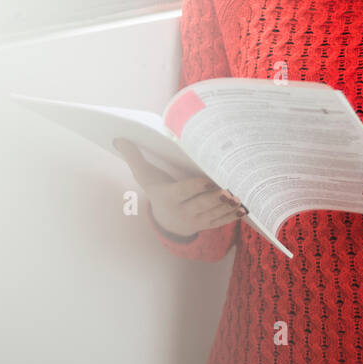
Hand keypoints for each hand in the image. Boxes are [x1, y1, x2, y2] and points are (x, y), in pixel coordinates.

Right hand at [112, 138, 245, 237]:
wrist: (164, 220)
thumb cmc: (156, 190)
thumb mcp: (145, 176)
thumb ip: (134, 157)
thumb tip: (119, 138)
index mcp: (168, 197)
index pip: (184, 191)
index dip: (197, 186)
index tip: (210, 180)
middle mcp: (182, 211)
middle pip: (202, 203)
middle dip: (217, 198)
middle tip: (231, 190)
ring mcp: (195, 220)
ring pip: (214, 213)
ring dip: (228, 207)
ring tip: (241, 198)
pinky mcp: (206, 225)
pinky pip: (220, 222)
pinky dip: (232, 216)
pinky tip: (244, 209)